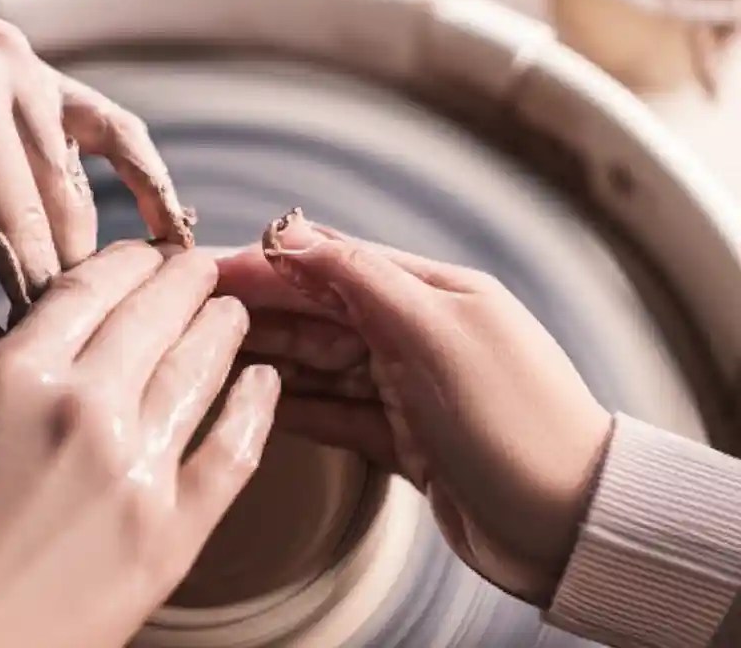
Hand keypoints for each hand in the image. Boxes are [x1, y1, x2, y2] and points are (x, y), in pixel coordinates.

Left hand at [0, 0, 192, 353]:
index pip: (14, 222)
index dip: (27, 296)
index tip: (40, 358)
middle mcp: (9, 70)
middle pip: (58, 204)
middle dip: (59, 280)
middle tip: (64, 351)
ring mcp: (28, 61)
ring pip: (82, 173)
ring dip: (94, 239)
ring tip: (125, 305)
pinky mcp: (30, 62)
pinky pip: (104, 122)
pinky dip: (137, 171)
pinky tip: (165, 221)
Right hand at [0, 242, 278, 647]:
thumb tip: (2, 328)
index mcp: (13, 377)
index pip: (92, 285)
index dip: (128, 260)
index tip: (143, 256)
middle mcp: (82, 407)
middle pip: (157, 311)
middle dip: (185, 278)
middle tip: (200, 268)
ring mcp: (135, 469)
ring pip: (201, 366)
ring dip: (224, 327)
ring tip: (235, 312)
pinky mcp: (171, 534)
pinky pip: (234, 452)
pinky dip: (258, 408)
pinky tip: (268, 382)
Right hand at [216, 211, 612, 606]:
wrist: (570, 526)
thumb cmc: (516, 423)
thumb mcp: (437, 334)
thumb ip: (363, 279)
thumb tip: (294, 234)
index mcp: (435, 294)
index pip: (334, 265)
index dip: (267, 264)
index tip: (206, 269)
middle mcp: (420, 335)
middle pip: (320, 314)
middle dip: (259, 310)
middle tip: (190, 315)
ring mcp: (411, 390)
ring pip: (322, 364)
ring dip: (268, 357)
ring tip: (208, 356)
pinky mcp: (405, 441)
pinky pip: (336, 414)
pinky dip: (295, 407)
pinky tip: (255, 403)